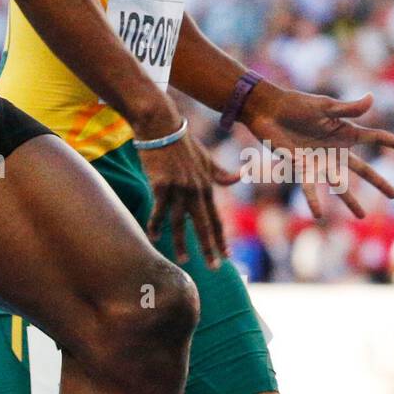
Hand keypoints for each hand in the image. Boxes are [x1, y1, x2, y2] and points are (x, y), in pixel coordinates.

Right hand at [139, 133, 240, 269]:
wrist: (161, 126)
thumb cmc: (182, 141)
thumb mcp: (205, 157)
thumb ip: (220, 172)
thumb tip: (240, 177)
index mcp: (207, 185)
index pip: (217, 218)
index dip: (222, 239)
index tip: (228, 256)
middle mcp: (195, 189)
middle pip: (204, 225)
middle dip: (210, 248)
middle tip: (215, 268)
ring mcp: (178, 187)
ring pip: (181, 221)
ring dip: (182, 242)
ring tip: (184, 260)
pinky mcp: (161, 184)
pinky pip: (159, 209)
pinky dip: (156, 223)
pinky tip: (153, 236)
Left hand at [243, 86, 393, 219]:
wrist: (268, 110)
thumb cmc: (296, 104)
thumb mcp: (324, 106)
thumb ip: (348, 108)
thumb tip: (372, 99)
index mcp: (344, 132)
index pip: (375, 137)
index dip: (393, 142)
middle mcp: (334, 150)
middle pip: (361, 169)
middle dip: (378, 181)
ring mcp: (319, 160)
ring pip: (339, 184)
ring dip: (349, 200)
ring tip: (361, 216)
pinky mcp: (300, 167)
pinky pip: (309, 186)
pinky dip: (314, 200)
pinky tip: (318, 214)